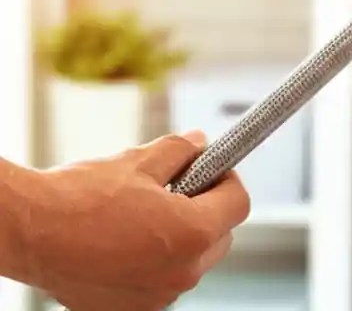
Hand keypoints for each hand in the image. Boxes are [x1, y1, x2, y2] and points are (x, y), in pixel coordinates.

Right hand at [9, 132, 249, 310]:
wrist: (26, 233)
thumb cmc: (79, 198)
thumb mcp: (139, 162)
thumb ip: (181, 152)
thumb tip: (202, 143)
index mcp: (193, 233)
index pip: (239, 203)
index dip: (226, 180)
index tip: (210, 169)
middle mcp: (183, 272)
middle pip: (220, 236)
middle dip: (206, 210)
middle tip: (178, 190)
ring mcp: (158, 297)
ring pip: (191, 262)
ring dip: (180, 239)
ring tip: (144, 218)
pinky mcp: (132, 310)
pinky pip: (161, 282)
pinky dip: (154, 263)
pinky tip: (124, 243)